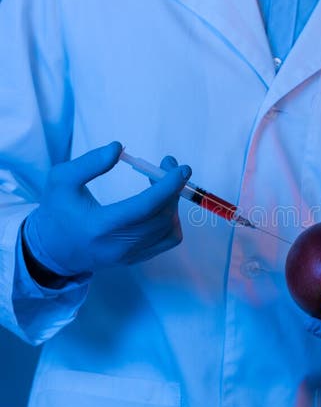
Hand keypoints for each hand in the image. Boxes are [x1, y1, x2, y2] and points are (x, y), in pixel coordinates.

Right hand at [23, 142, 190, 277]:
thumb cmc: (58, 211)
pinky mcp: (136, 258)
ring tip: (161, 183)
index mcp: (99, 226)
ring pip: (168, 229)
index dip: (167, 187)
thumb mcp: (61, 180)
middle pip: (160, 217)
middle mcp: (118, 246)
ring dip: (172, 202)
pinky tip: (160, 204)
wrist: (54, 249)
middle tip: (169, 165)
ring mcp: (129, 256)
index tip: (180, 168)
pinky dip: (172, 219)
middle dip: (173, 188)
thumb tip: (119, 148)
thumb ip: (89, 163)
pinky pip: (167, 240)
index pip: (144, 207)